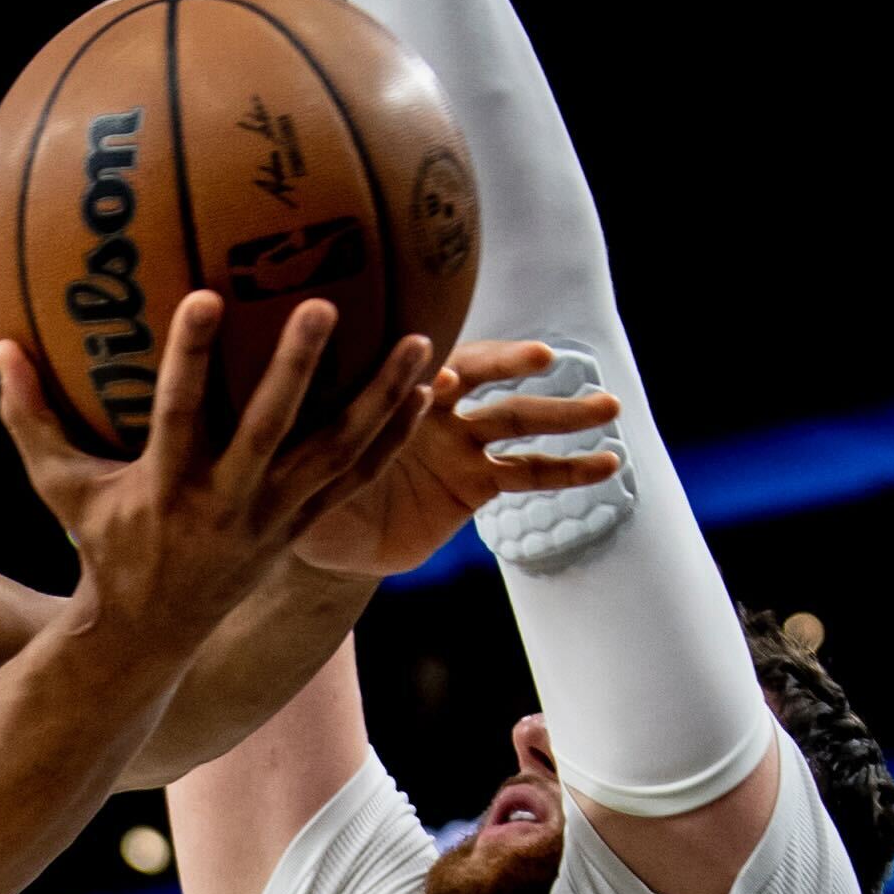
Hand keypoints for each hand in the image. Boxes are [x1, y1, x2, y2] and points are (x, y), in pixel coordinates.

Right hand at [0, 283, 436, 669]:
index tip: (205, 298)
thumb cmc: (101, 545)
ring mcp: (272, 521)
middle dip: (296, 371)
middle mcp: (225, 505)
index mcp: (166, 489)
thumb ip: (29, 419)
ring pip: (335, 458)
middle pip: (270, 433)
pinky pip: (356, 481)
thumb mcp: (58, 488)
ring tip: (421, 345)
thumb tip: (1, 345)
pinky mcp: (301, 532)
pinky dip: (392, 439)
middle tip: (322, 306)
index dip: (190, 359)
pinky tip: (425, 393)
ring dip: (379, 403)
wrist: (148, 635)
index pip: (179, 415)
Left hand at [293, 339, 621, 581]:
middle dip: (517, 367)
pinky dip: (570, 469)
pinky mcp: (479, 481)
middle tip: (546, 360)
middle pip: (485, 379)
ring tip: (609, 407)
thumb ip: (312, 439)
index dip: (436, 373)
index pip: (420, 369)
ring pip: (521, 419)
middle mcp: (434, 406)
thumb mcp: (300, 465)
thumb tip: (284, 409)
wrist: (328, 533)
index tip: (447, 379)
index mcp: (392, 392)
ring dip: (565, 413)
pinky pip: (531, 472)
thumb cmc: (302, 485)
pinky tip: (609, 463)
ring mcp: (462, 441)